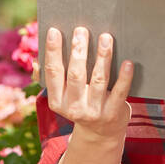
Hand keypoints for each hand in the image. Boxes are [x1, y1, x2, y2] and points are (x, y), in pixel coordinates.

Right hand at [43, 26, 133, 144]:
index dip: (52, 51)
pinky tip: (128, 62)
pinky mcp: (113, 113)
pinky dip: (124, 77)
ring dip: (102, 57)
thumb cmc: (81, 104)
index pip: (53, 72)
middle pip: (75, 74)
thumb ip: (50, 79)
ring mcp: (94, 112)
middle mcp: (74, 107)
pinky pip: (120, 92)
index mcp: (57, 101)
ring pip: (98, 80)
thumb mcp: (62, 97)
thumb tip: (36, 60)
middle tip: (81, 30)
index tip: (54, 31)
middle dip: (78, 51)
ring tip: (105, 38)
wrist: (101, 134)